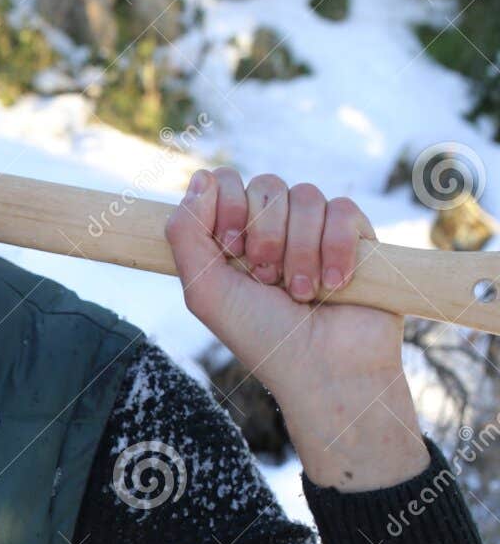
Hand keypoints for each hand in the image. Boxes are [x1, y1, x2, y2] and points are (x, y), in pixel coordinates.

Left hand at [165, 167, 427, 489]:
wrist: (324, 369)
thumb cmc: (260, 334)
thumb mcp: (204, 289)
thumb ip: (186, 232)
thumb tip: (200, 175)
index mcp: (234, 236)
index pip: (226, 181)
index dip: (229, 204)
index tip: (231, 247)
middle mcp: (274, 228)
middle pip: (266, 184)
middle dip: (265, 233)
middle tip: (265, 278)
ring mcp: (316, 231)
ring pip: (306, 195)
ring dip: (300, 249)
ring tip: (301, 293)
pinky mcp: (357, 237)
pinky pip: (343, 210)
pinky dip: (336, 247)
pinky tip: (335, 285)